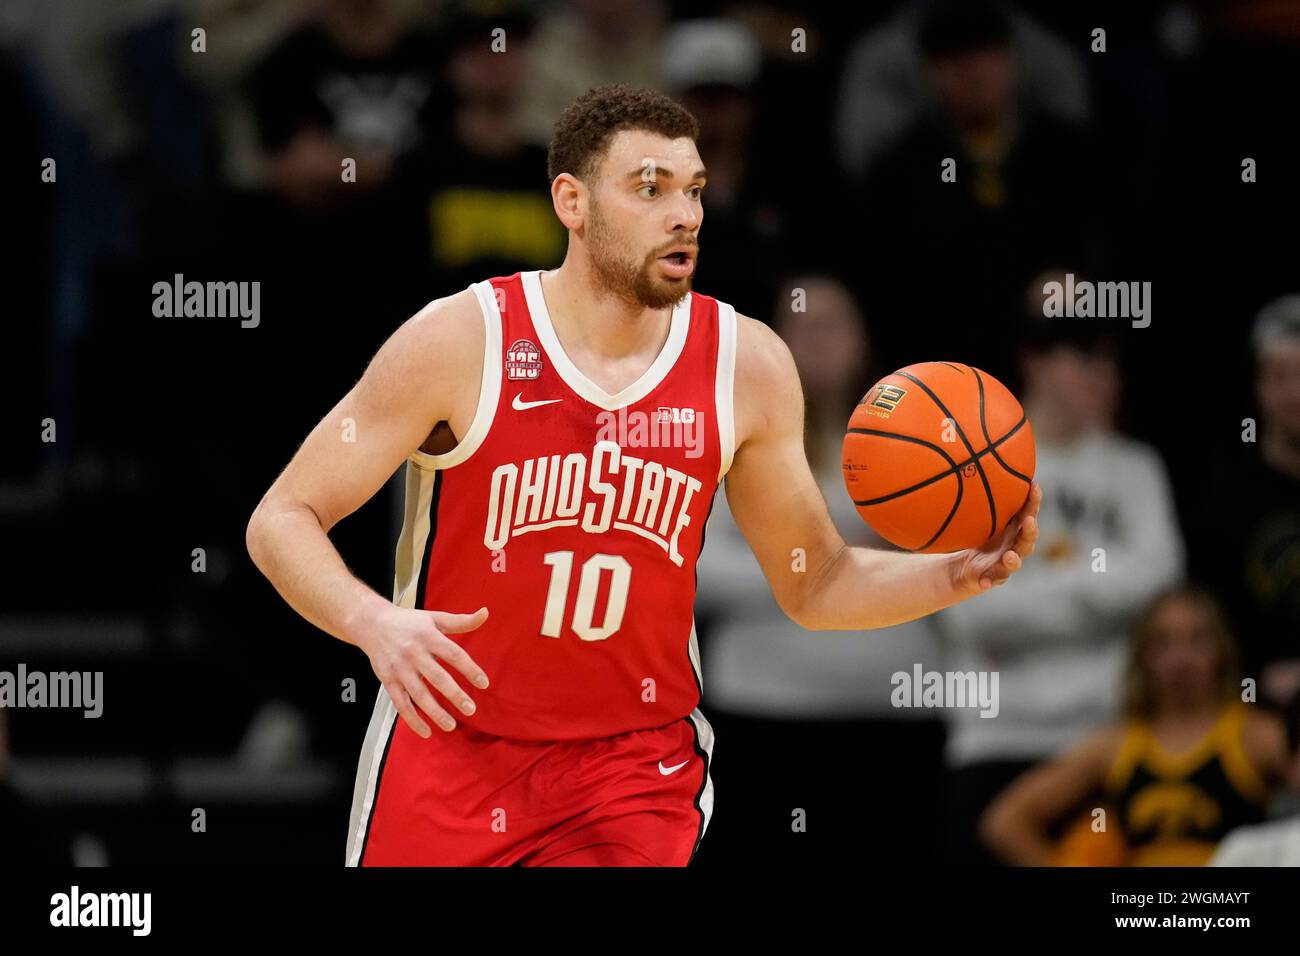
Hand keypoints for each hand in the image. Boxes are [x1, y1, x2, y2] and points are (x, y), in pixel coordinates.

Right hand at [356, 604, 489, 736]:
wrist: (371, 623)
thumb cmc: (409, 622)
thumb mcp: (435, 618)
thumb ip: (461, 621)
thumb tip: (485, 613)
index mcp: (429, 637)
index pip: (454, 654)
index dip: (470, 669)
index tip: (484, 684)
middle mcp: (414, 653)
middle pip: (437, 677)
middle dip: (454, 695)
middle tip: (470, 709)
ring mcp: (400, 669)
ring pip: (418, 694)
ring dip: (435, 712)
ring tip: (451, 726)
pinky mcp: (388, 680)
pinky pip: (400, 704)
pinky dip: (412, 719)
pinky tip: (426, 732)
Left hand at [952, 482, 1041, 595]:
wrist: (965, 568)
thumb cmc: (980, 539)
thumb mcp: (982, 516)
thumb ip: (986, 497)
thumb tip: (978, 459)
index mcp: (1015, 530)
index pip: (1029, 513)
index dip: (1033, 502)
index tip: (1034, 486)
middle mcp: (1015, 547)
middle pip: (1028, 540)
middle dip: (1030, 530)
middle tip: (1028, 520)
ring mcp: (1004, 565)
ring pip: (1014, 563)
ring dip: (1014, 559)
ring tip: (1012, 555)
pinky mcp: (990, 579)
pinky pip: (990, 581)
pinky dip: (988, 582)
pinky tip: (984, 583)